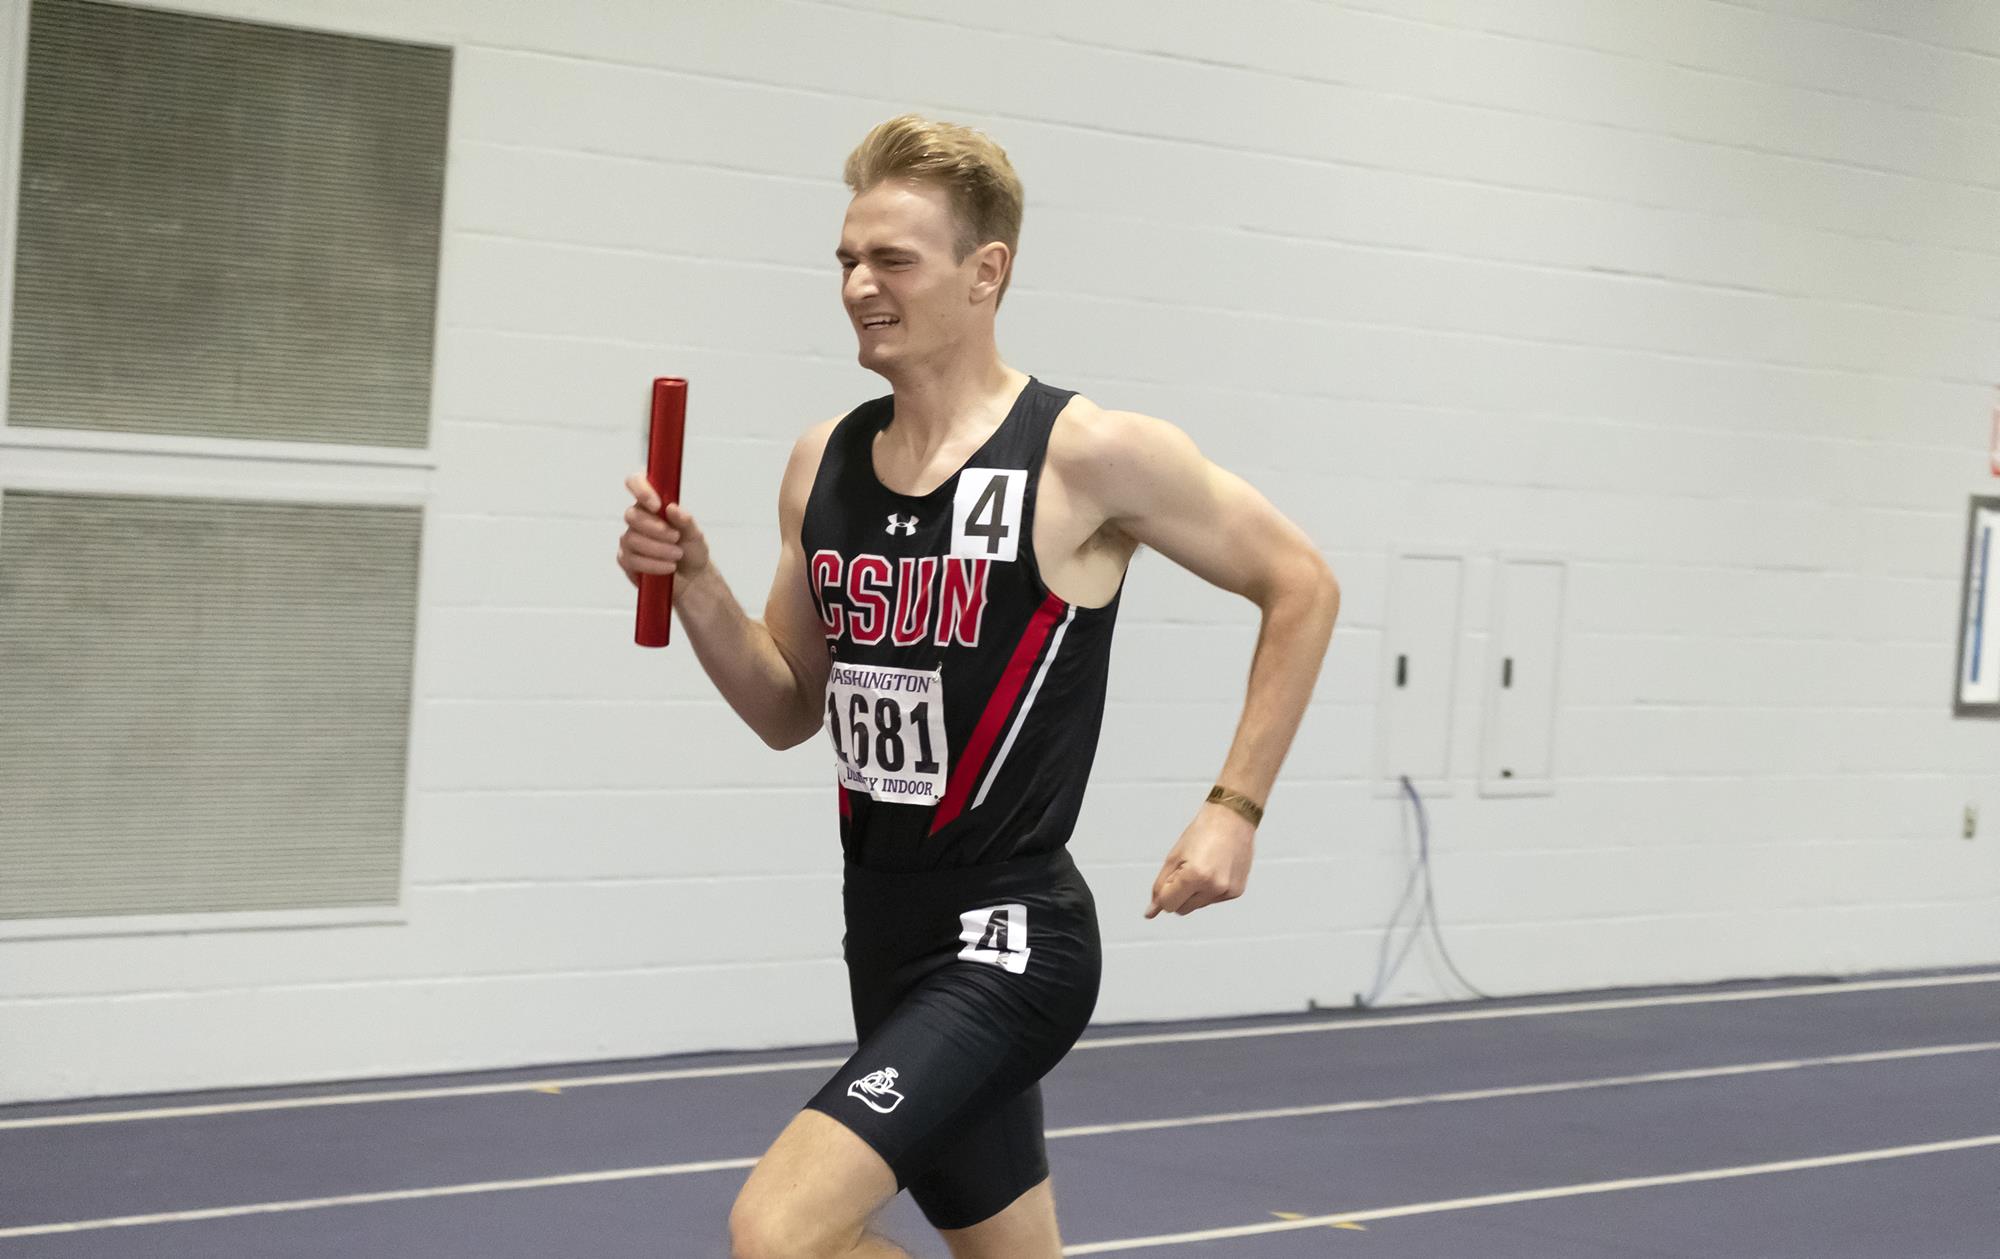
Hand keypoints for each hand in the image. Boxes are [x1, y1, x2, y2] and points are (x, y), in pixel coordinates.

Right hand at [618, 473, 710, 588]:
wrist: (692, 578)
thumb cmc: (691, 550)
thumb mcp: (695, 534)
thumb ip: (686, 520)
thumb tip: (672, 508)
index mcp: (653, 503)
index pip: (636, 482)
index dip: (641, 489)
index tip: (657, 505)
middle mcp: (638, 518)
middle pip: (631, 515)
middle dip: (655, 528)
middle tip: (675, 537)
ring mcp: (629, 539)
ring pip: (631, 539)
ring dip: (657, 548)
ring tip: (677, 554)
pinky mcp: (626, 560)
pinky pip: (631, 559)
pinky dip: (652, 564)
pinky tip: (668, 567)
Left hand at [1145, 803, 1255, 917]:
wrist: (1232, 818)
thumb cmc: (1203, 832)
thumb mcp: (1173, 858)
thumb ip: (1160, 887)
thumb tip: (1150, 912)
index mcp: (1195, 876)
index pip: (1168, 905)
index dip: (1165, 892)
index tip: (1170, 877)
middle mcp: (1214, 887)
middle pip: (1182, 910)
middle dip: (1178, 895)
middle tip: (1186, 870)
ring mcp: (1227, 891)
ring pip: (1197, 906)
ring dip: (1194, 893)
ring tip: (1203, 867)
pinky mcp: (1236, 891)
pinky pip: (1213, 900)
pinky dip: (1209, 890)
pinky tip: (1215, 869)